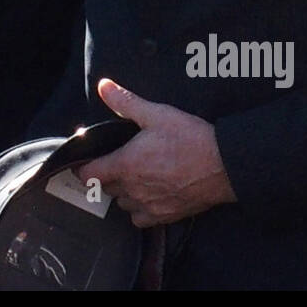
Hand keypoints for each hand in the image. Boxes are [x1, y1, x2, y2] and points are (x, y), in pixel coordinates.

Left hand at [77, 78, 235, 226]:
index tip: (84, 162)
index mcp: (126, 165)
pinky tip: (147, 196)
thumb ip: (126, 102)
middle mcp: (133, 189)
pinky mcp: (166, 215)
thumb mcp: (156, 114)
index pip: (89, 174)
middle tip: (116, 162)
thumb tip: (104, 87)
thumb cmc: (190, 139)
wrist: (223, 165)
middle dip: (106, 176)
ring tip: (133, 178)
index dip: (82, 167)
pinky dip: (139, 210)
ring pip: (123, 204)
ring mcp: (149, 205)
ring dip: (123, 192)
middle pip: (106, 189)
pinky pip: (141, 219)